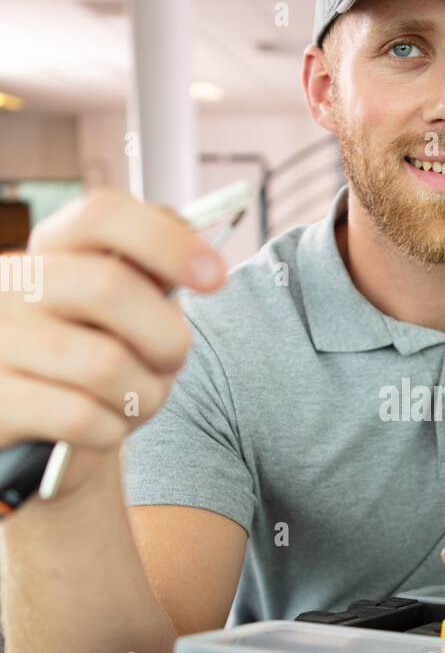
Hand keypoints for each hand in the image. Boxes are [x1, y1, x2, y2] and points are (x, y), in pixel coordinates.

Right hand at [0, 188, 226, 498]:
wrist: (41, 437)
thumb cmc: (94, 363)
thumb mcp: (125, 312)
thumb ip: (153, 275)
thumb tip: (200, 259)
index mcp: (49, 249)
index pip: (102, 215)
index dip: (166, 241)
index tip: (216, 277)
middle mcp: (9, 284)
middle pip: (110, 286)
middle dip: (166, 336)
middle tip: (172, 362)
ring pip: (104, 363)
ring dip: (145, 395)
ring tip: (138, 401)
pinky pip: (81, 416)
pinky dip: (112, 431)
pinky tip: (104, 430)